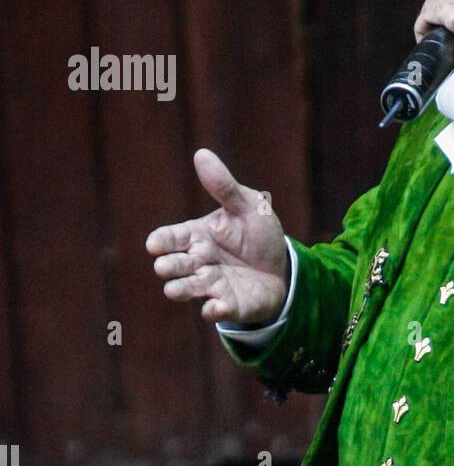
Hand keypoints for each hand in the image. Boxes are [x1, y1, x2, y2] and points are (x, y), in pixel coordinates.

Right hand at [145, 149, 289, 325]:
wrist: (284, 267)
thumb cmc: (258, 235)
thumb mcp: (247, 206)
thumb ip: (223, 186)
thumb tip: (201, 154)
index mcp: (197, 236)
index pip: (169, 238)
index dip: (160, 242)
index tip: (156, 244)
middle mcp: (198, 262)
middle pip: (171, 265)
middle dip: (167, 266)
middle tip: (167, 265)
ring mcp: (211, 285)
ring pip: (185, 289)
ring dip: (180, 289)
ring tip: (176, 288)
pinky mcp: (229, 305)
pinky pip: (216, 311)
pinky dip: (214, 310)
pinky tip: (216, 306)